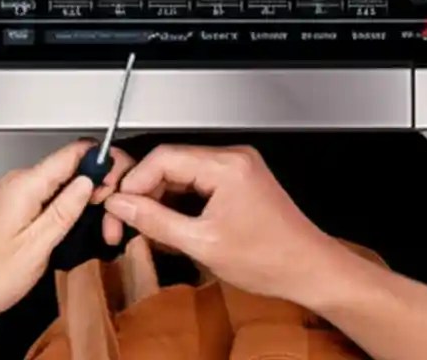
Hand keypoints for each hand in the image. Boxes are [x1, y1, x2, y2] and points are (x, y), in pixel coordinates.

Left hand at [0, 140, 133, 325]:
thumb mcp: (38, 247)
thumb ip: (66, 210)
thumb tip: (88, 182)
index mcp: (24, 186)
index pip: (72, 153)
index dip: (100, 161)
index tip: (117, 177)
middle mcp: (17, 182)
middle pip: (68, 165)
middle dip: (94, 180)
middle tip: (109, 208)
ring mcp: (15, 193)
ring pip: (60, 180)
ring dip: (82, 194)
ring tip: (95, 218)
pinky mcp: (15, 205)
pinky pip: (48, 193)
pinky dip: (66, 203)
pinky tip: (72, 222)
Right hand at [102, 145, 338, 301]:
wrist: (308, 268)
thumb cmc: (270, 258)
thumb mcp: (202, 243)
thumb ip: (155, 221)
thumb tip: (123, 205)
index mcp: (226, 166)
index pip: (162, 158)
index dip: (134, 183)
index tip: (118, 207)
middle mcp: (233, 158)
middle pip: (170, 163)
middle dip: (144, 193)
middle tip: (126, 223)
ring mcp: (238, 167)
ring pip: (182, 173)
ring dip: (161, 199)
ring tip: (149, 229)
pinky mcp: (239, 180)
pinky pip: (198, 182)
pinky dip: (180, 202)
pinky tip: (172, 225)